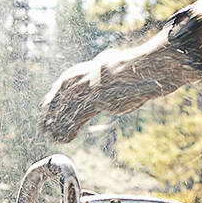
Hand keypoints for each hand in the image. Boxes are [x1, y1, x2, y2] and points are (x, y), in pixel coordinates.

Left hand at [40, 11, 201, 141]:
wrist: (157, 67)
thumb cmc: (151, 73)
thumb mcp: (130, 79)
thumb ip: (115, 92)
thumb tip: (110, 109)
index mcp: (98, 64)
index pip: (70, 76)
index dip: (57, 89)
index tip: (47, 100)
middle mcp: (93, 72)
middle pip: (65, 88)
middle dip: (52, 104)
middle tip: (44, 119)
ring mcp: (95, 84)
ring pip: (69, 103)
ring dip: (58, 120)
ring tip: (52, 135)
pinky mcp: (99, 97)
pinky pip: (79, 115)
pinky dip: (70, 127)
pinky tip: (66, 138)